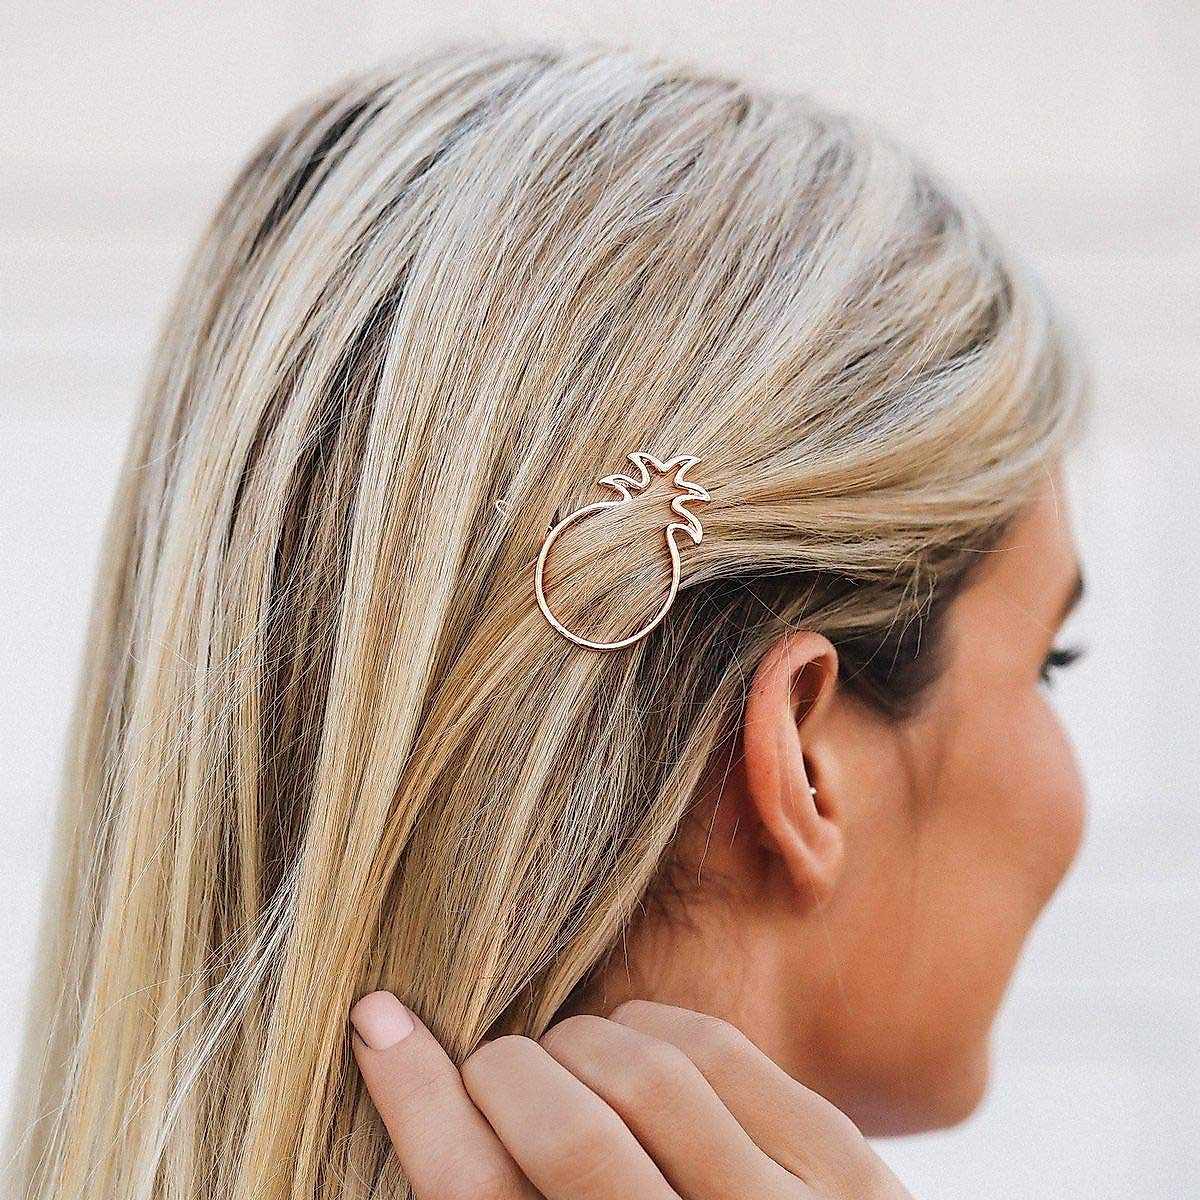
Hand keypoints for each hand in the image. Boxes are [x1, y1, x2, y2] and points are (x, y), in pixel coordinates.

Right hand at [349, 991, 913, 1198]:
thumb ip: (521, 1194)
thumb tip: (443, 1100)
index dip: (418, 1100)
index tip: (376, 1020)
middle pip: (569, 1135)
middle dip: (500, 1072)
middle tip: (486, 1066)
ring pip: (647, 1074)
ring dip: (577, 1044)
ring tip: (561, 1062)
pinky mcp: (852, 1172)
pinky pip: (719, 1049)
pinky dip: (651, 1027)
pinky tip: (632, 1047)